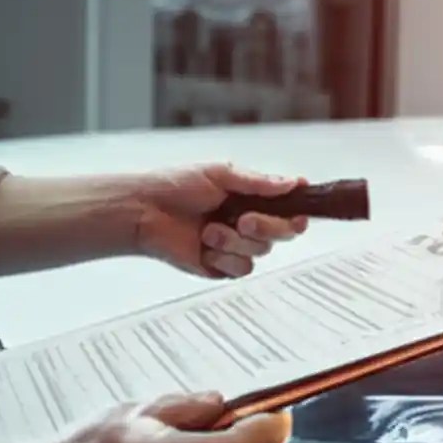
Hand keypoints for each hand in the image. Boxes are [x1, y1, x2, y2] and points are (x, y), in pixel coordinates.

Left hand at [135, 163, 310, 277]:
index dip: (298, 214)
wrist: (144, 212)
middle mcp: (248, 223)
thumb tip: (293, 182)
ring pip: (261, 251)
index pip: (289, 210)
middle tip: (244, 220)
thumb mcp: (220, 174)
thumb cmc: (174, 186)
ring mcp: (236, 246)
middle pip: (283, 233)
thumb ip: (259, 182)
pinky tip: (204, 247)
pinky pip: (242, 268)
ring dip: (235, 241)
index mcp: (251, 199)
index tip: (298, 214)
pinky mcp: (223, 267)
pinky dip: (224, 257)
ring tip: (208, 230)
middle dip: (267, 227)